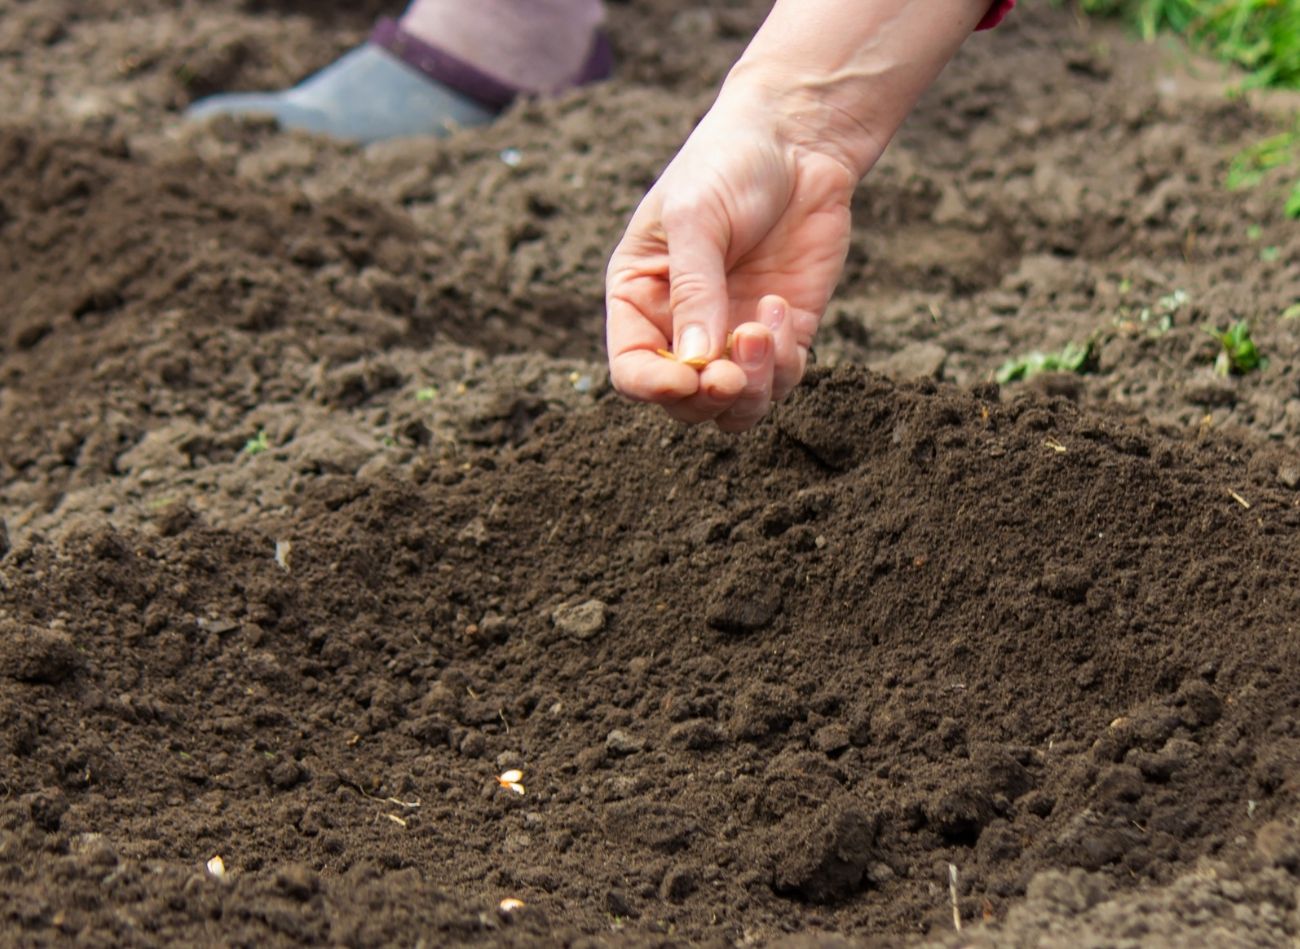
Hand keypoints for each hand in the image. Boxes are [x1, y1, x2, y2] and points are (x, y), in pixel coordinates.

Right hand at [605, 86, 858, 431]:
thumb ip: (693, 291)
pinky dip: (783, 364)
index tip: (687, 378)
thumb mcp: (696, 218)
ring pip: (733, 406)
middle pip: (683, 401)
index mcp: (638, 297)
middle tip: (732, 371)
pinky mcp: (784, 333)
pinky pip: (779, 381)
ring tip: (761, 332)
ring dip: (749, 390)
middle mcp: (682, 326)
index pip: (632, 370)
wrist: (801, 137)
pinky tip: (780, 307)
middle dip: (708, 395)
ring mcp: (733, 333)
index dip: (654, 387)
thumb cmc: (729, 162)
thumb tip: (695, 364)